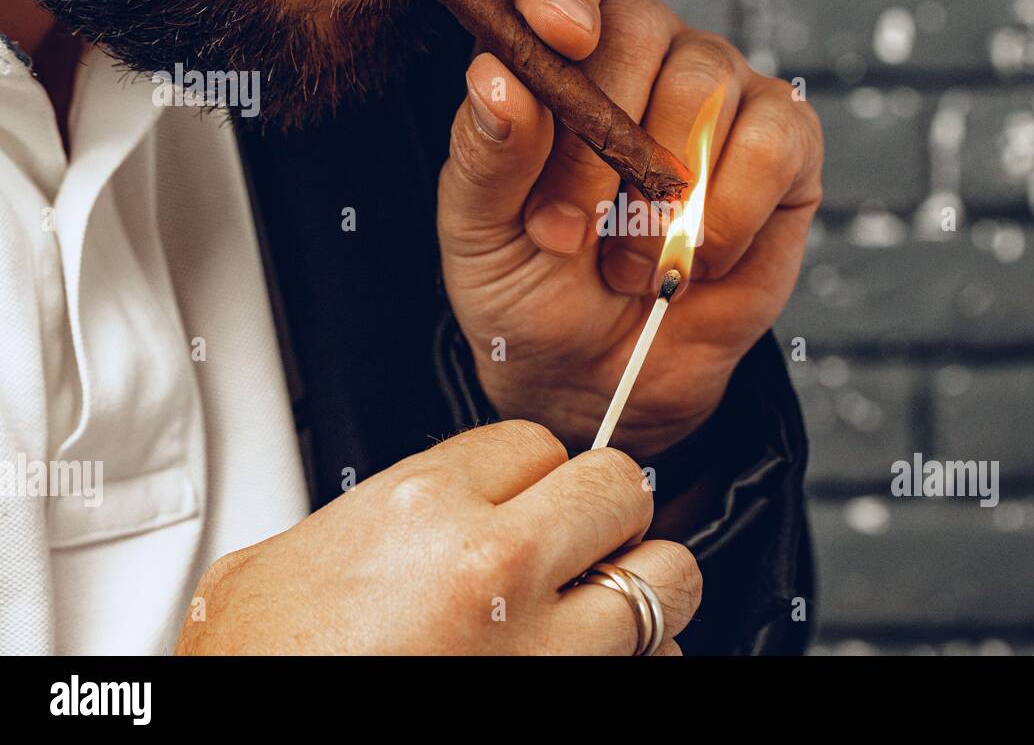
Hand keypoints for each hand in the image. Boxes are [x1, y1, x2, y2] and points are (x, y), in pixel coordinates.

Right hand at [175, 421, 699, 654]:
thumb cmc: (258, 668)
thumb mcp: (282, 560)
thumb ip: (369, 516)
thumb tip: (413, 511)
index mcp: (419, 509)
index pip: (537, 442)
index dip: (530, 476)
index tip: (521, 500)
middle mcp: (493, 569)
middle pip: (618, 488)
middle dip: (603, 514)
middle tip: (577, 541)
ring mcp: (541, 648)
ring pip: (667, 578)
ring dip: (639, 587)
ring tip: (598, 604)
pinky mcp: (565, 700)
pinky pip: (654, 663)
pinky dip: (638, 658)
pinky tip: (594, 660)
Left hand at [439, 0, 822, 456]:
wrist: (601, 375)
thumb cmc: (529, 291)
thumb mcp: (480, 233)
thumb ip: (486, 155)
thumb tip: (498, 77)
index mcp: (556, 59)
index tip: (562, 37)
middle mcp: (642, 57)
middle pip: (638, 26)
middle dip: (599, 139)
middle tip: (566, 232)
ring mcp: (719, 93)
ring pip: (706, 82)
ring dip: (662, 192)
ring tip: (625, 267)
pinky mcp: (785, 146)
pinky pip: (773, 141)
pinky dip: (730, 211)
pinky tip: (696, 261)